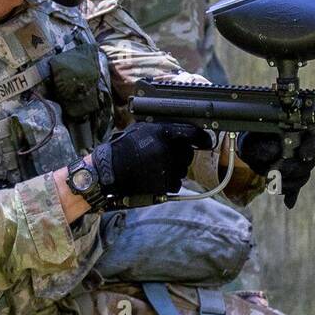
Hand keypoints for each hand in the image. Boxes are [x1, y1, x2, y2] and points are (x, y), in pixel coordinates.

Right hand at [91, 122, 211, 200]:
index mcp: (161, 133)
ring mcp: (166, 168)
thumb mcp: (140, 130)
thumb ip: (161, 129)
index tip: (207, 141)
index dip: (201, 137)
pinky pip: (175, 184)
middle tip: (166, 157)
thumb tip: (180, 130)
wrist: (108, 174)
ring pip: (182, 170)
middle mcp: (166, 149)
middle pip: (188, 154)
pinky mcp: (163, 185)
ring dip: (174, 170)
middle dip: (181, 156)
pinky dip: (168, 183)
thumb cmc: (121, 150)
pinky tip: (154, 179)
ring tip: (154, 169)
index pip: (191, 133)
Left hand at [236, 129, 314, 206]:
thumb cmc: (252, 141)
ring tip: (272, 182)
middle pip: (309, 162)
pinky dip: (291, 195)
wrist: (249, 151)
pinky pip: (296, 189)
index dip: (309, 148)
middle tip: (277, 170)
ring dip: (289, 183)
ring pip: (303, 177)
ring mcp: (298, 164)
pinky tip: (288, 202)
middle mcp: (301, 148)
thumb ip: (264, 145)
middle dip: (292, 168)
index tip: (302, 155)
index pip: (311, 140)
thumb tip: (276, 153)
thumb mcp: (253, 141)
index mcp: (296, 133)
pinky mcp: (292, 178)